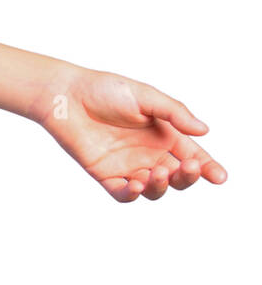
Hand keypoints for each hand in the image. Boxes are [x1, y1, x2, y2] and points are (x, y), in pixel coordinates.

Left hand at [38, 67, 226, 201]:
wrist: (66, 95)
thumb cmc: (105, 90)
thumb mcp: (145, 97)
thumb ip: (174, 113)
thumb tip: (204, 130)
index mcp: (163, 135)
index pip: (192, 156)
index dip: (207, 168)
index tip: (219, 176)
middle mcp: (148, 153)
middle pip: (177, 176)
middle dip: (187, 177)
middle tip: (187, 168)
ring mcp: (127, 165)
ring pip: (154, 189)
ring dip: (161, 187)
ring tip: (158, 173)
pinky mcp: (105, 173)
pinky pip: (123, 193)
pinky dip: (132, 194)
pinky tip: (135, 184)